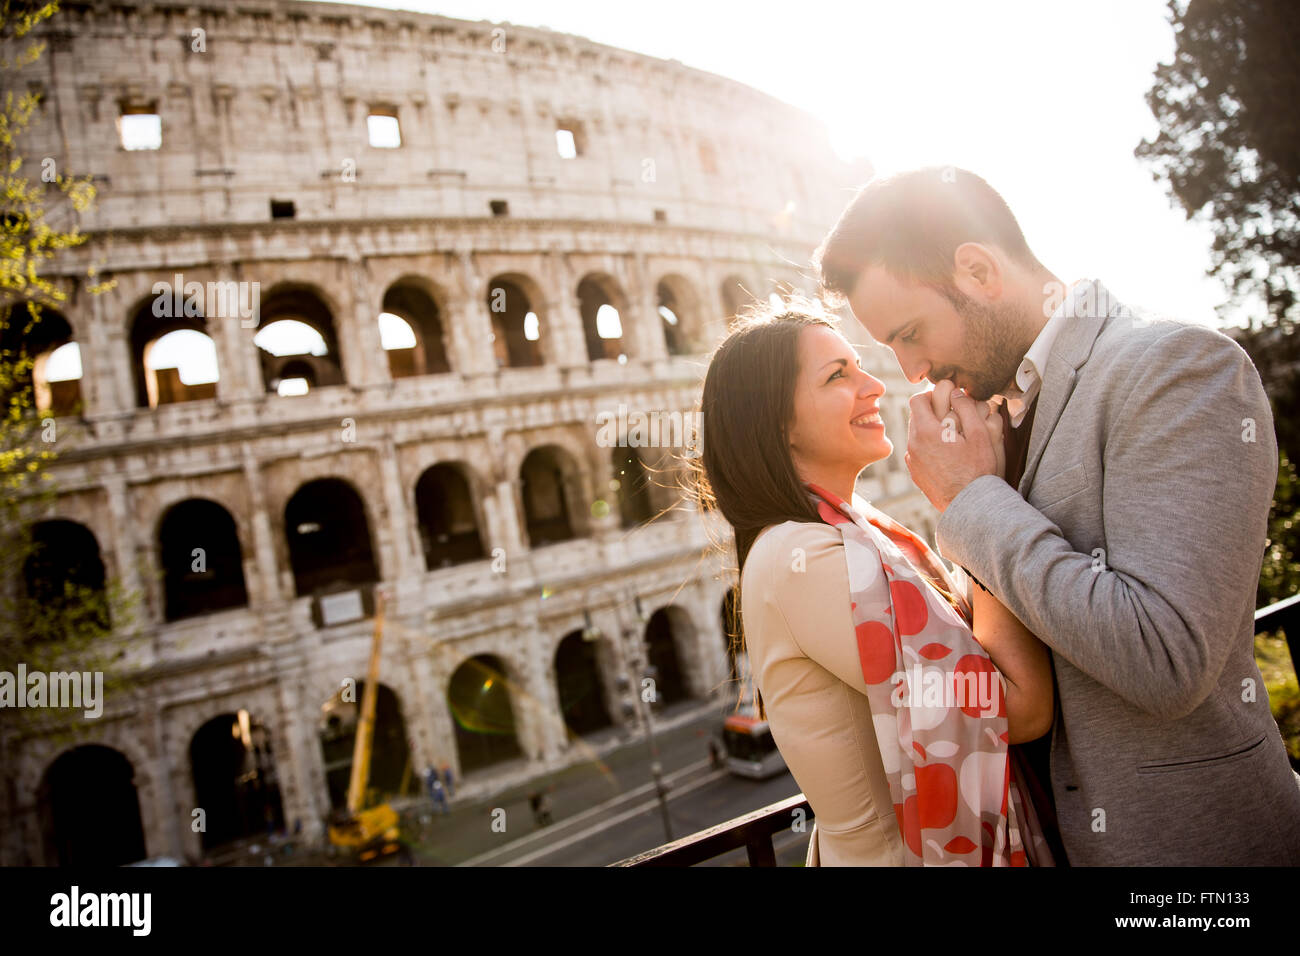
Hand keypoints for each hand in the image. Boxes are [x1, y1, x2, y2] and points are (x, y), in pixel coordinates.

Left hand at [906, 384, 999, 510]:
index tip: (946, 399)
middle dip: (931, 411)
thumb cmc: (977, 470)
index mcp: (926, 432)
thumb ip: (967, 408)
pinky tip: (945, 453)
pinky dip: (927, 447)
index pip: (917, 400)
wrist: (969, 505)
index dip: (931, 395)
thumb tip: (956, 392)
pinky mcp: (915, 473)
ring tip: (949, 435)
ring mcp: (912, 460)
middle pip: (915, 416)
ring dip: (928, 429)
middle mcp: (913, 445)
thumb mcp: (979, 435)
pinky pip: (916, 451)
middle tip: (951, 416)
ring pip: (915, 434)